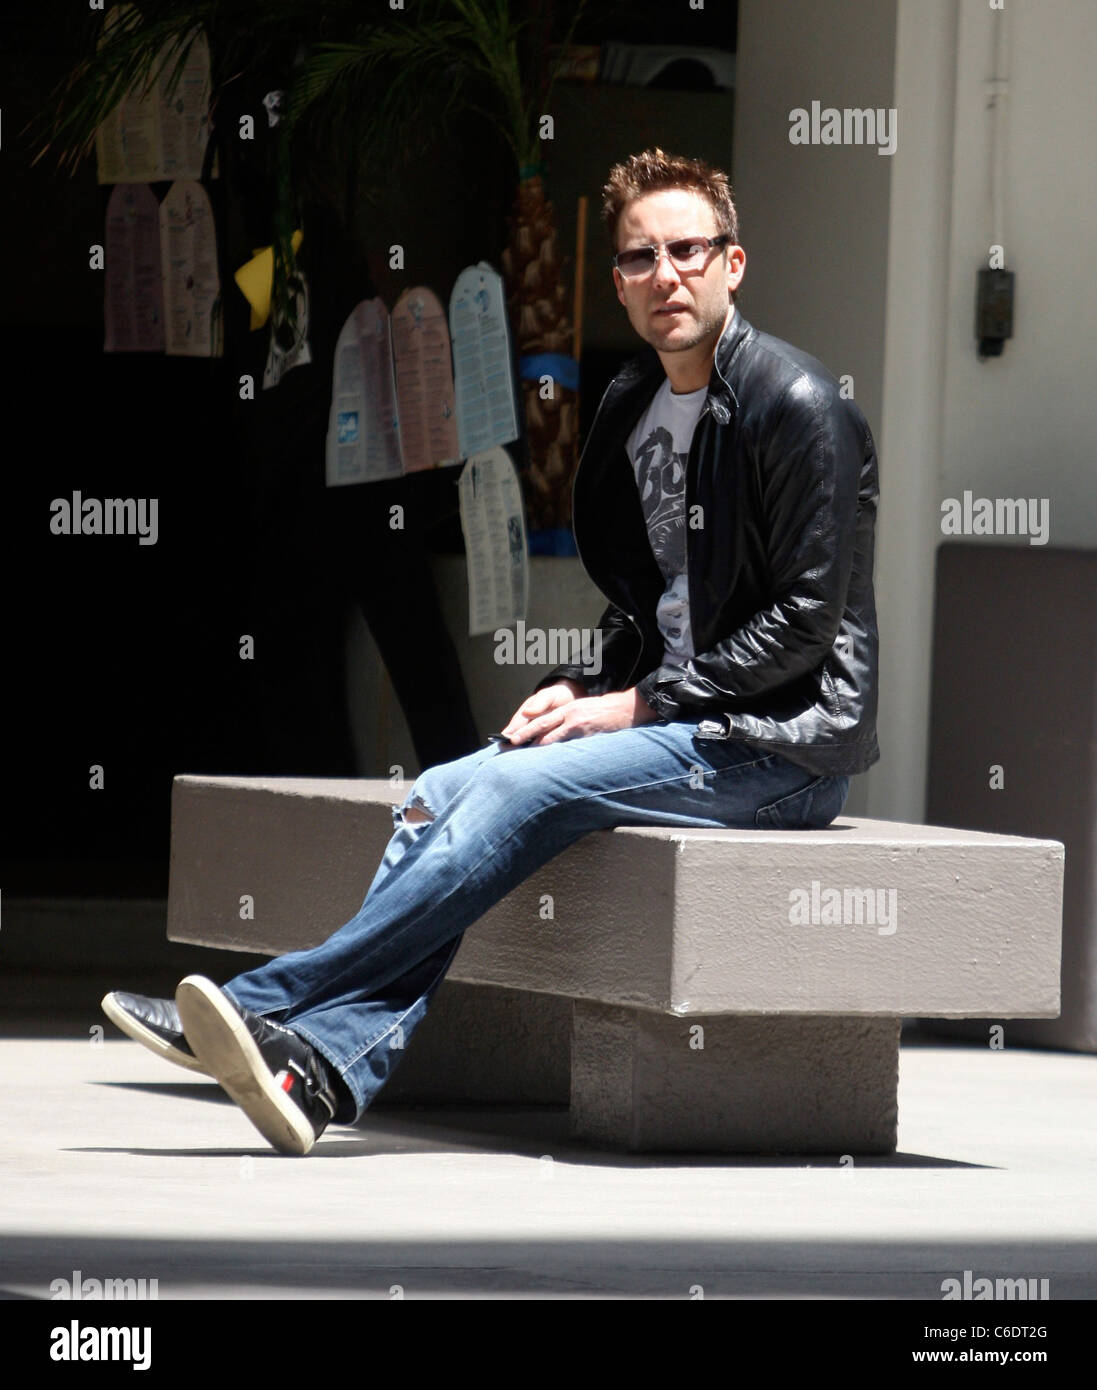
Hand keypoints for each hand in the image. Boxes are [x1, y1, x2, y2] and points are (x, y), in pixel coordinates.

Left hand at [506, 688, 657, 745]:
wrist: (626, 708)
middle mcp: (568, 714)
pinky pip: (566, 743)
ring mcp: (576, 723)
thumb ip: (567, 725)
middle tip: (508, 744)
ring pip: (550, 736)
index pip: (540, 720)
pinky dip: (554, 752)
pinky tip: (545, 760)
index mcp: (566, 710)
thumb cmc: (604, 714)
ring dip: (535, 747)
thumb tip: (550, 741)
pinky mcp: (585, 731)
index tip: (510, 739)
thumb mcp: (582, 713)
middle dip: (522, 736)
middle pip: (539, 725)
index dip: (524, 730)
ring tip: (521, 757)